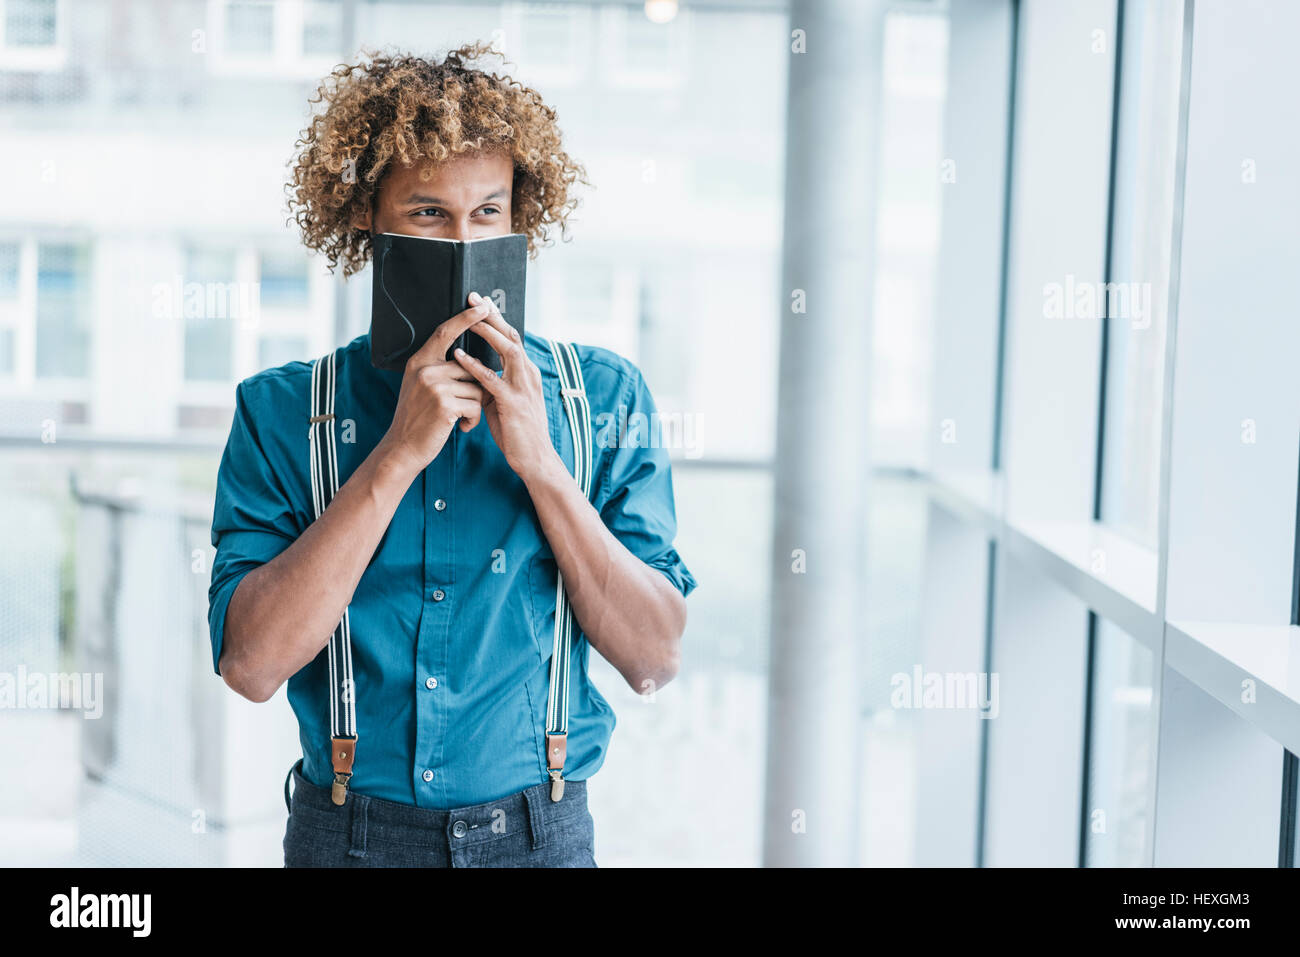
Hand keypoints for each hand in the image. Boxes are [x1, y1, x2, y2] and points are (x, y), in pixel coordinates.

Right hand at [378, 297, 490, 475]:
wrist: (403, 448)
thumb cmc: (419, 419)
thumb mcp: (422, 387)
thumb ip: (440, 369)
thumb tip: (469, 359)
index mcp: (420, 361)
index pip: (446, 331)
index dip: (466, 318)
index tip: (483, 306)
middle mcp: (425, 369)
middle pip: (470, 366)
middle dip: (477, 387)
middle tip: (468, 406)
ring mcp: (434, 386)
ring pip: (477, 387)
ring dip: (475, 407)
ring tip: (460, 419)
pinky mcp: (444, 404)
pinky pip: (475, 405)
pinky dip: (473, 419)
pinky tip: (459, 428)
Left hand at [452, 292, 560, 484]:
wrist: (534, 458)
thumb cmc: (517, 430)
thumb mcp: (506, 400)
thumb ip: (494, 382)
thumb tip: (475, 369)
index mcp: (527, 373)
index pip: (512, 338)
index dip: (496, 318)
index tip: (480, 301)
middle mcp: (529, 375)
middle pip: (512, 336)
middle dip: (492, 316)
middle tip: (475, 297)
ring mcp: (523, 388)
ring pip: (508, 351)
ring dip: (488, 333)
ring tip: (469, 319)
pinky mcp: (513, 404)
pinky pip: (492, 380)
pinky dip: (475, 366)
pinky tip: (459, 356)